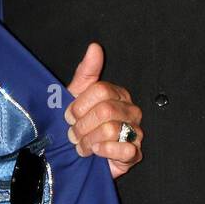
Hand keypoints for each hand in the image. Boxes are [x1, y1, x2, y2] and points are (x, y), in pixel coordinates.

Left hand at [64, 42, 143, 178]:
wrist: (85, 156)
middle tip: (73, 133)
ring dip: (88, 140)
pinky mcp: (135, 153)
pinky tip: (96, 152)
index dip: (80, 105)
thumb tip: (94, 47)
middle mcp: (131, 110)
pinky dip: (104, 152)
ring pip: (110, 130)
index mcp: (118, 94)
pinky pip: (123, 149)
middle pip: (104, 110)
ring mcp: (135, 132)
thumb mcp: (77, 96)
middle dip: (82, 125)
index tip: (69, 115)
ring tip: (82, 145)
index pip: (101, 90)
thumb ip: (87, 72)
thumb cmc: (82, 124)